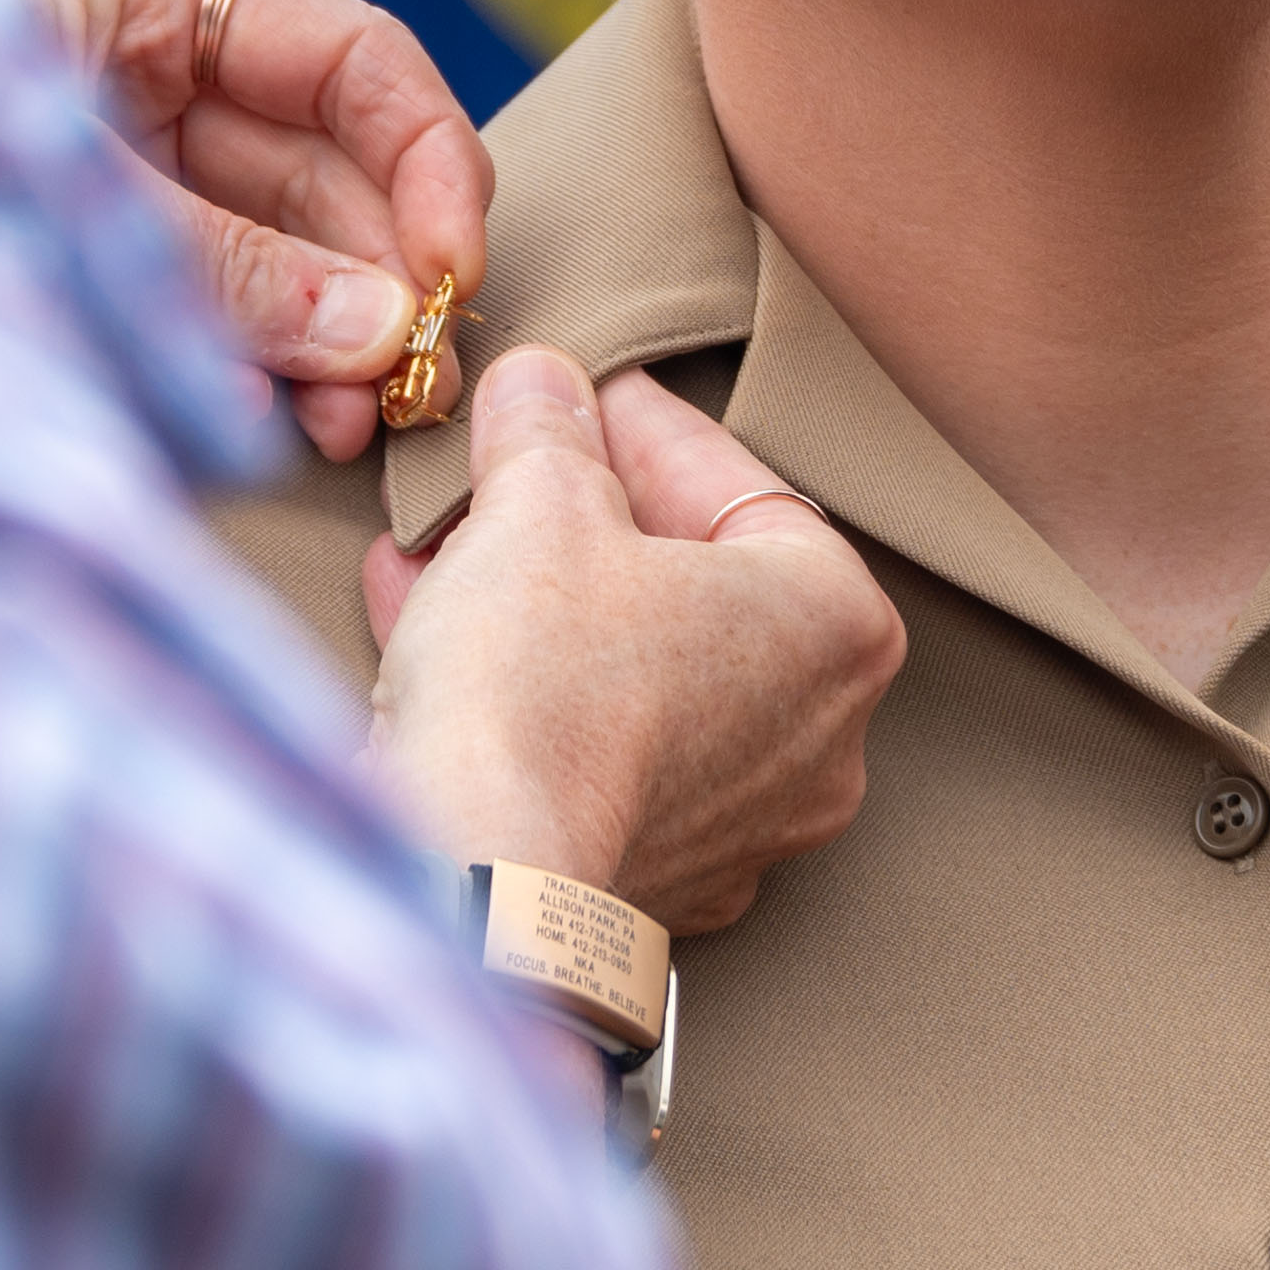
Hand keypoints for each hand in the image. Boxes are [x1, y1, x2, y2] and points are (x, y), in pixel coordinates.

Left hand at [0, 0, 485, 458]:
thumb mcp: (65, 208)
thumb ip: (225, 270)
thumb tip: (381, 332)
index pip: (344, 51)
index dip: (422, 155)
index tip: (454, 266)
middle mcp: (139, 54)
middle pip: (327, 155)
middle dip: (381, 267)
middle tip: (419, 373)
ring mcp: (121, 152)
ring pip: (288, 237)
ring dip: (338, 328)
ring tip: (357, 418)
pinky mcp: (98, 246)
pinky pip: (226, 293)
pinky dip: (272, 355)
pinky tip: (297, 417)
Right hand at [362, 345, 905, 933]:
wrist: (467, 881)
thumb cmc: (539, 684)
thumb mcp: (538, 506)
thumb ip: (550, 429)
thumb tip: (542, 385)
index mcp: (837, 626)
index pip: (743, 490)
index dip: (646, 431)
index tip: (582, 397)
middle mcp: (822, 739)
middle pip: (693, 589)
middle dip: (587, 522)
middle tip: (515, 473)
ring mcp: (746, 827)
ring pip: (639, 675)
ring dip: (543, 604)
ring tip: (447, 550)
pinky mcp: (660, 885)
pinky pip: (598, 754)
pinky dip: (529, 695)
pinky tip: (432, 635)